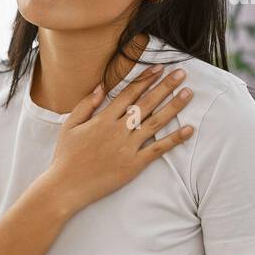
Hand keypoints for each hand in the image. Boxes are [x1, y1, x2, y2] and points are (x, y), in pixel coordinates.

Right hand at [44, 65, 194, 213]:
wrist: (66, 186)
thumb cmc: (66, 157)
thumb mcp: (69, 126)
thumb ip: (85, 105)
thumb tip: (100, 87)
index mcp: (103, 119)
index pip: (129, 94)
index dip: (145, 79)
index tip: (159, 68)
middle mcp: (118, 130)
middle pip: (146, 103)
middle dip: (165, 86)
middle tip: (182, 73)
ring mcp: (128, 147)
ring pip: (156, 122)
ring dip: (174, 106)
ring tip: (188, 93)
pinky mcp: (134, 164)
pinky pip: (158, 149)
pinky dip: (174, 139)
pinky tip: (188, 129)